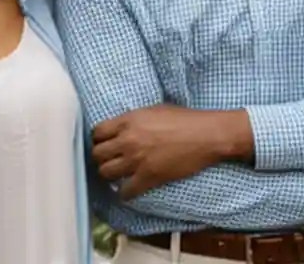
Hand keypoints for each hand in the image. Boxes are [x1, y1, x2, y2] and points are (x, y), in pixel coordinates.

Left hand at [91, 105, 252, 199]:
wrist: (206, 135)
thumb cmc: (185, 119)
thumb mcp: (153, 110)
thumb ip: (133, 119)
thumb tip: (122, 127)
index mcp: (128, 121)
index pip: (97, 132)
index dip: (99, 139)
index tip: (104, 144)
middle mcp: (128, 140)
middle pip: (98, 154)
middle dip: (101, 157)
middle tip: (109, 160)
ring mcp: (137, 160)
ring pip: (105, 172)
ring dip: (110, 174)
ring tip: (117, 174)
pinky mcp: (149, 177)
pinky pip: (126, 191)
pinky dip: (125, 193)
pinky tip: (128, 190)